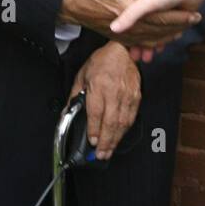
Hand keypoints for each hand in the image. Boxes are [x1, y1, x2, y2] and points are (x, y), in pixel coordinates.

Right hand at [59, 0, 200, 46]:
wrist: (75, 5)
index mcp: (132, 12)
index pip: (162, 18)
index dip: (180, 17)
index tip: (195, 15)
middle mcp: (129, 27)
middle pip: (160, 32)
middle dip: (179, 27)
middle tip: (194, 21)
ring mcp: (124, 35)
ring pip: (152, 40)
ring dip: (168, 37)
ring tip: (182, 31)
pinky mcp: (119, 38)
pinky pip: (141, 44)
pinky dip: (154, 43)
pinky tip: (162, 41)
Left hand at [67, 42, 139, 159]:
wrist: (122, 50)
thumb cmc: (101, 62)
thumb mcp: (82, 76)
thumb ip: (75, 95)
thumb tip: (68, 112)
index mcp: (98, 86)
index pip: (96, 113)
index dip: (94, 130)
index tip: (92, 141)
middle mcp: (114, 92)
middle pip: (111, 122)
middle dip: (106, 142)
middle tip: (101, 155)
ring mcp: (127, 95)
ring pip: (123, 123)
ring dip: (116, 140)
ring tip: (109, 151)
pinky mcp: (136, 96)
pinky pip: (131, 117)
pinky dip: (125, 130)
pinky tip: (119, 137)